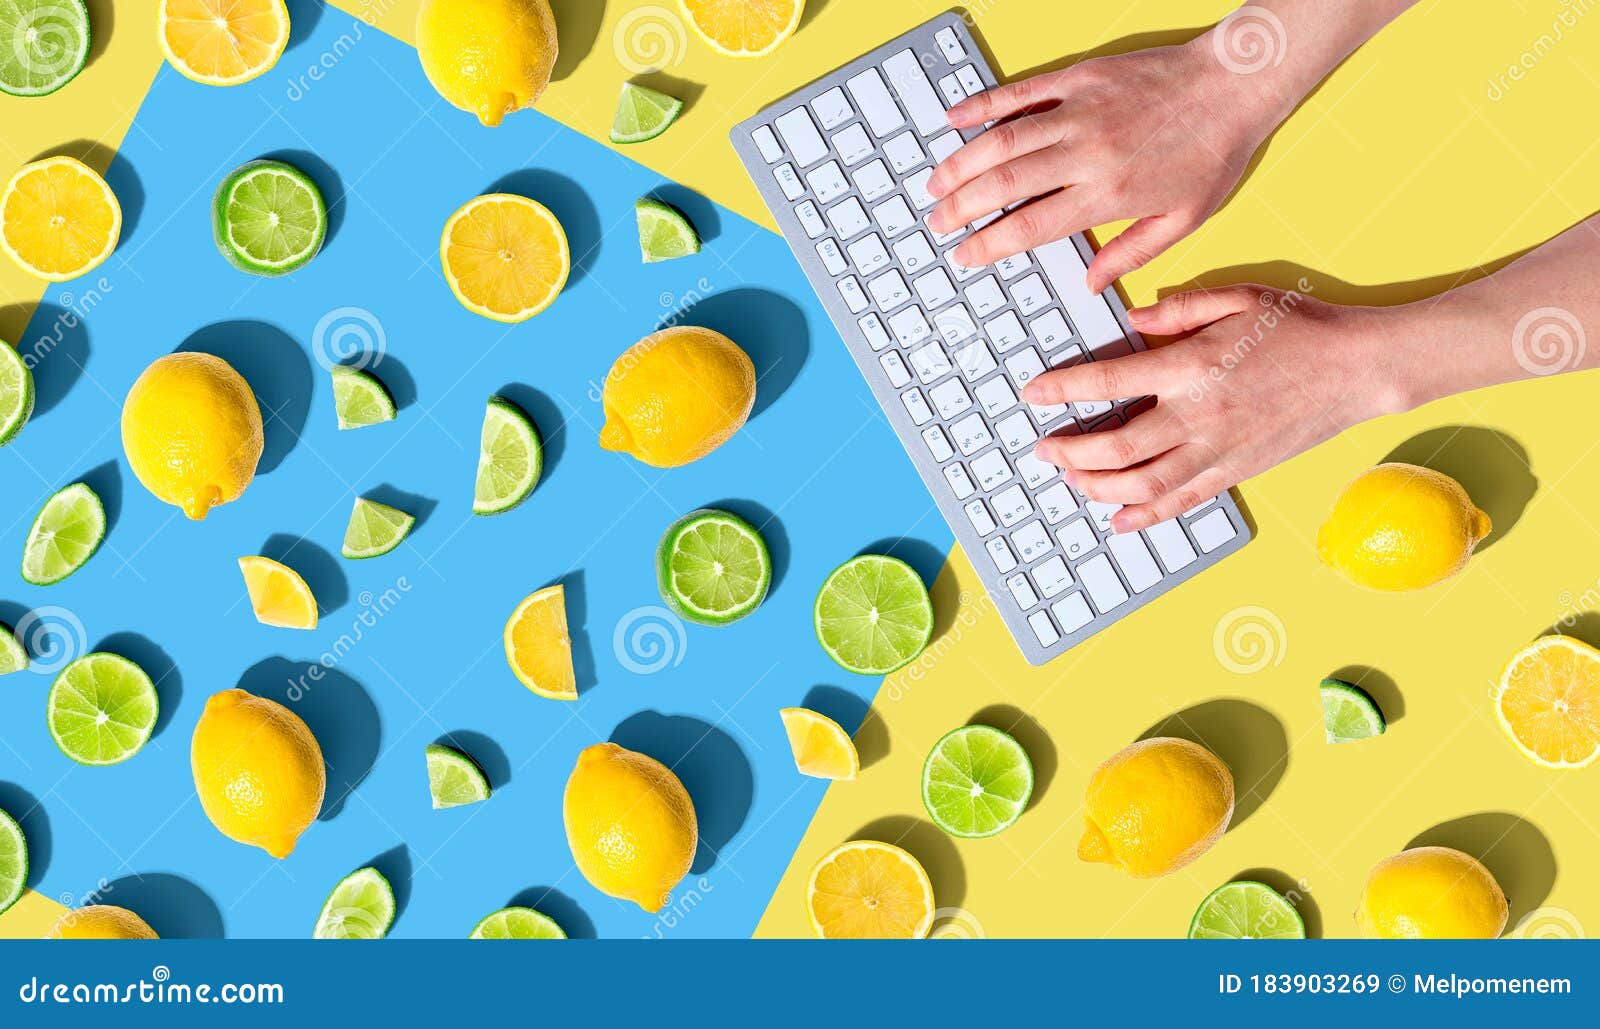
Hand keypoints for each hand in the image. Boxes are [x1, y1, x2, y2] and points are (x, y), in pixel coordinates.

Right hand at [926, 41, 1281, 292]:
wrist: (1235, 84)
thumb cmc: (1214, 153)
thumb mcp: (1184, 220)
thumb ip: (1132, 252)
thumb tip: (1093, 283)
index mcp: (1108, 195)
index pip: (1030, 226)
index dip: (988, 244)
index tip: (964, 255)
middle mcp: (1086, 154)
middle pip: (1004, 185)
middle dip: (961, 207)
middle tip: (937, 223)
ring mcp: (1080, 111)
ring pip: (1002, 141)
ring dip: (960, 164)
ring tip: (934, 184)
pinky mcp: (1080, 77)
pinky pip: (1020, 93)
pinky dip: (982, 106)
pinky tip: (954, 120)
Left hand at [1021, 286, 1404, 531]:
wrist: (1359, 369)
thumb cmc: (1300, 327)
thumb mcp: (1238, 297)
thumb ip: (1178, 308)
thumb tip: (1131, 319)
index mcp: (1192, 366)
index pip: (1109, 381)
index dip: (1063, 389)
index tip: (1034, 393)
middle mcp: (1199, 415)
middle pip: (1115, 448)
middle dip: (1068, 452)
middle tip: (1042, 448)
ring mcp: (1218, 450)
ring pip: (1142, 485)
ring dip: (1096, 487)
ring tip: (1071, 479)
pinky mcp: (1236, 472)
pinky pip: (1181, 502)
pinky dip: (1145, 515)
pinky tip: (1118, 519)